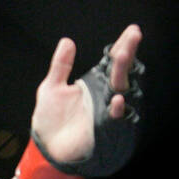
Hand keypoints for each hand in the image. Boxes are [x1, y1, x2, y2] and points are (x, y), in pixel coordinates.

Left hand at [31, 24, 142, 165]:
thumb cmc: (51, 120)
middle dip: (126, 54)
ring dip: (122, 74)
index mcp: (95, 83)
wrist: (46, 147)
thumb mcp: (51, 89)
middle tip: (133, 36)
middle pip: (120, 72)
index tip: (131, 30)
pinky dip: (116, 110)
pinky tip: (116, 99)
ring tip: (123, 56)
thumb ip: (60, 66)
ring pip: (120, 90)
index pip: (112, 61)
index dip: (121, 46)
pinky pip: (115, 119)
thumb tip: (67, 41)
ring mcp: (106, 111)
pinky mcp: (103, 129)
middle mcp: (105, 94)